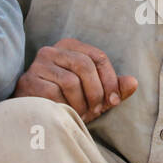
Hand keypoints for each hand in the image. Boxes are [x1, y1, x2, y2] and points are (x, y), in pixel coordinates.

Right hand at [13, 38, 136, 122]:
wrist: (35, 115)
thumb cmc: (68, 102)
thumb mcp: (95, 95)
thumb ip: (114, 89)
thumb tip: (134, 82)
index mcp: (70, 47)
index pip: (98, 57)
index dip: (110, 80)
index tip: (114, 101)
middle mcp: (52, 51)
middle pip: (85, 66)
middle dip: (96, 92)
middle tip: (97, 110)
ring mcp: (38, 65)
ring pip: (70, 81)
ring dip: (80, 103)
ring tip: (80, 114)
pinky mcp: (29, 82)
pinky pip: (54, 94)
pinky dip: (64, 107)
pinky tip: (64, 113)